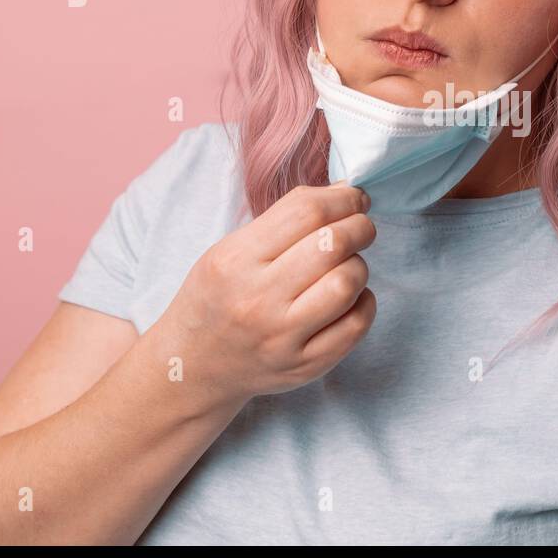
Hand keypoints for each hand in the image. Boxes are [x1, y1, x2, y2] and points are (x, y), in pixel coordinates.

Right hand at [161, 181, 376, 401]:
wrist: (193, 366)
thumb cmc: (217, 298)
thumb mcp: (231, 249)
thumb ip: (285, 218)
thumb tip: (345, 191)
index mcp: (235, 261)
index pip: (306, 212)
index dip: (343, 199)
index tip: (355, 199)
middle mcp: (257, 299)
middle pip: (332, 245)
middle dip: (360, 227)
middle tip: (361, 227)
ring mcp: (282, 337)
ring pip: (347, 284)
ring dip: (358, 266)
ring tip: (347, 265)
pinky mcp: (304, 366)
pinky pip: (356, 326)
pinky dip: (363, 302)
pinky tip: (349, 297)